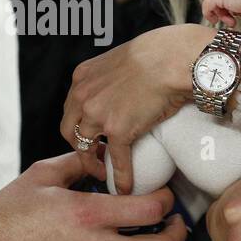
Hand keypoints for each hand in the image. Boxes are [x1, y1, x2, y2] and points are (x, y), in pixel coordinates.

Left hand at [61, 23, 210, 191]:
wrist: (171, 58)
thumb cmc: (157, 54)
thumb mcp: (120, 59)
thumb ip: (112, 77)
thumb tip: (123, 89)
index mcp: (82, 77)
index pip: (71, 108)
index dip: (79, 125)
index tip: (89, 134)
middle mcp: (83, 96)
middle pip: (69, 130)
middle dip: (79, 147)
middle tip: (92, 158)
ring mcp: (98, 115)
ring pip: (85, 148)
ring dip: (93, 164)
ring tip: (103, 174)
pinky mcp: (118, 130)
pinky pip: (116, 159)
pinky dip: (120, 177)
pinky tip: (124, 187)